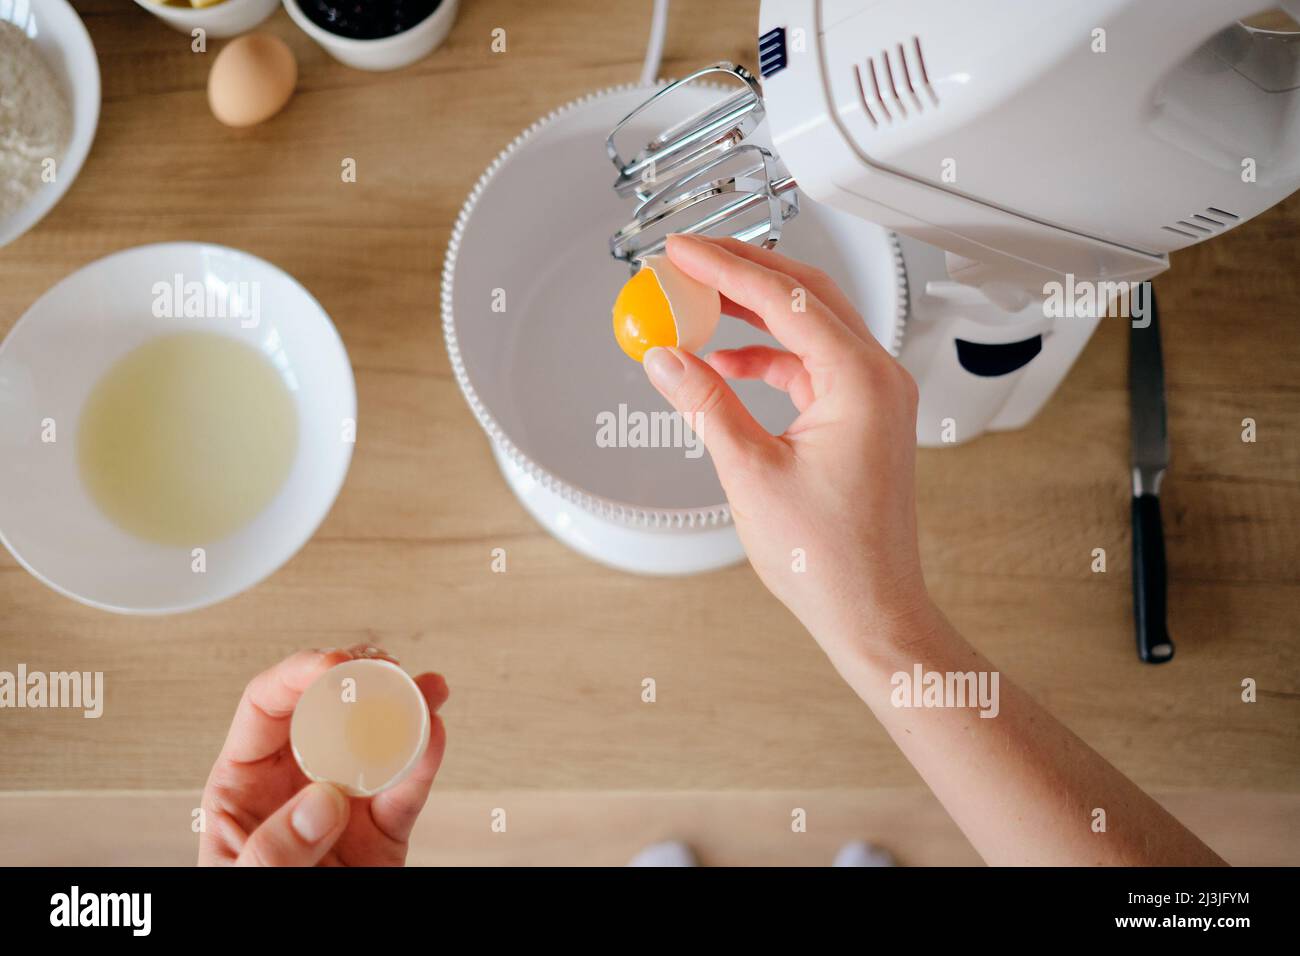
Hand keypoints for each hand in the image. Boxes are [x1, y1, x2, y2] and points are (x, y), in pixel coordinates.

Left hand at [198, 645, 447, 866]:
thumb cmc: (246, 915)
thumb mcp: (243, 885)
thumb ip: (274, 848)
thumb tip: (325, 799)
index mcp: (243, 785)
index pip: (267, 708)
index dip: (298, 676)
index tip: (333, 667)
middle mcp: (296, 784)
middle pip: (328, 712)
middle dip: (360, 680)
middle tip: (385, 669)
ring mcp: (343, 806)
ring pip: (377, 743)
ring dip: (406, 709)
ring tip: (428, 688)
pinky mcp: (383, 834)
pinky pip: (405, 791)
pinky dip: (424, 763)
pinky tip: (434, 735)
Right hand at [643, 234, 930, 658]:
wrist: (872, 610)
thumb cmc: (830, 559)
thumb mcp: (750, 472)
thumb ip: (706, 403)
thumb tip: (667, 358)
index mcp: (860, 381)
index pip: (785, 299)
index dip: (725, 268)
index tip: (682, 251)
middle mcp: (877, 378)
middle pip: (805, 296)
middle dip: (742, 272)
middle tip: (687, 262)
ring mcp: (874, 396)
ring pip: (808, 327)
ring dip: (752, 313)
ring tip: (695, 308)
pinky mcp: (862, 416)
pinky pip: (811, 364)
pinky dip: (767, 356)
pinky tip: (724, 362)